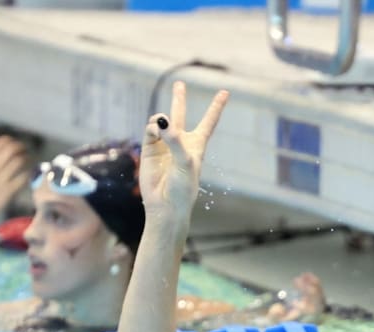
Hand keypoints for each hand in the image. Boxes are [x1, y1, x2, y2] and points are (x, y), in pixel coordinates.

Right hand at [0, 135, 30, 223]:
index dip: (8, 140)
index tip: (11, 141)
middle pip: (11, 150)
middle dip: (20, 146)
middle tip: (23, 148)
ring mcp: (2, 179)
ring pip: (19, 161)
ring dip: (26, 157)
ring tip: (28, 158)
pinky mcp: (10, 191)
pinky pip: (23, 178)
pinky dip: (28, 173)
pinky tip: (28, 172)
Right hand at [140, 81, 228, 226]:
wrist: (165, 204)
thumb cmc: (182, 187)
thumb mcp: (185, 163)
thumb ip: (175, 140)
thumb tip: (161, 121)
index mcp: (197, 145)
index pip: (208, 122)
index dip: (216, 107)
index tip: (225, 92)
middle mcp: (180, 142)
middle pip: (180, 115)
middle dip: (179, 99)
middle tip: (179, 83)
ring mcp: (164, 144)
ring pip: (161, 121)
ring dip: (161, 119)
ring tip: (162, 125)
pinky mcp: (149, 149)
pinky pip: (150, 130)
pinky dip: (152, 127)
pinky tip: (155, 131)